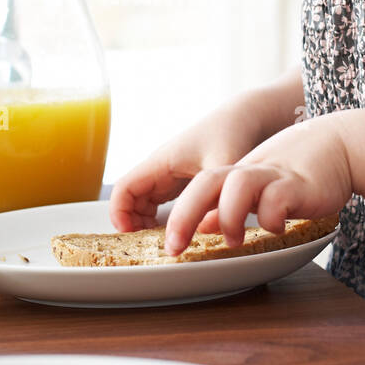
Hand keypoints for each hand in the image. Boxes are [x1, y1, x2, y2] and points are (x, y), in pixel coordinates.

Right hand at [108, 98, 268, 232]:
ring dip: (145, 224)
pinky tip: (178, 232)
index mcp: (162, 162)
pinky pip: (159, 203)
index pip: (123, 188)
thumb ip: (216, 195)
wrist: (246, 117)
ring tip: (163, 243)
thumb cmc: (232, 132)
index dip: (119, 213)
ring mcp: (169, 174)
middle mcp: (160, 168)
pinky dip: (160, 219)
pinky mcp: (181, 180)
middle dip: (131, 224)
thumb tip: (204, 230)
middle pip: (129, 199)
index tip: (130, 235)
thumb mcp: (224, 164)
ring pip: (143, 203)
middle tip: (148, 247)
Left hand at [163, 115, 352, 255]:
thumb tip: (205, 226)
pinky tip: (276, 228)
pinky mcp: (300, 184)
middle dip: (185, 215)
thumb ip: (230, 204)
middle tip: (175, 247)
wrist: (340, 144)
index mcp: (236, 174)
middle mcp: (249, 172)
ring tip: (233, 240)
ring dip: (229, 215)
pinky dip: (270, 217)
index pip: (197, 189)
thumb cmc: (297, 169)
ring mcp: (273, 175)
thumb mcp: (258, 186)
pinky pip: (277, 199)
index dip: (180, 216)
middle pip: (206, 183)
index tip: (170, 246)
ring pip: (238, 185)